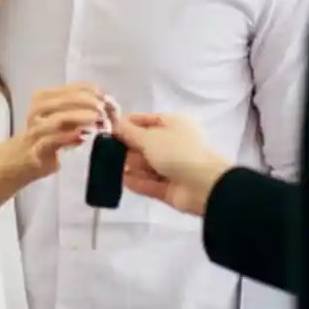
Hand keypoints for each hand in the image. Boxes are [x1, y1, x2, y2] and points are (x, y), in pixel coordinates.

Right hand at [12, 83, 105, 179]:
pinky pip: (52, 140)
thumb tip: (105, 105)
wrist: (19, 159)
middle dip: (88, 103)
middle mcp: (37, 110)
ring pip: (58, 119)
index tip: (108, 98)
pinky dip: (69, 137)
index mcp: (43, 97)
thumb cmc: (45, 136)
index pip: (70, 88)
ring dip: (81, 118)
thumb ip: (78, 111)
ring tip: (98, 122)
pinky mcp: (35, 149)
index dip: (91, 91)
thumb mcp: (61, 119)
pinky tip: (83, 138)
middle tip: (105, 110)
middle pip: (65, 100)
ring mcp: (35, 129)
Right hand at [112, 113, 231, 216]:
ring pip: (145, 164)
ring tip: (109, 166)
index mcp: (174, 124)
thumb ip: (128, 132)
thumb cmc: (177, 152)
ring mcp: (172, 167)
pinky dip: (136, 181)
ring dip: (129, 165)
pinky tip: (120, 180)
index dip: (126, 124)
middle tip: (105, 150)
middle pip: (143, 144)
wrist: (204, 186)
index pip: (145, 120)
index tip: (107, 129)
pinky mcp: (169, 187)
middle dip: (125, 147)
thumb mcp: (149, 137)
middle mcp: (173, 143)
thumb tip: (113, 123)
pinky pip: (148, 182)